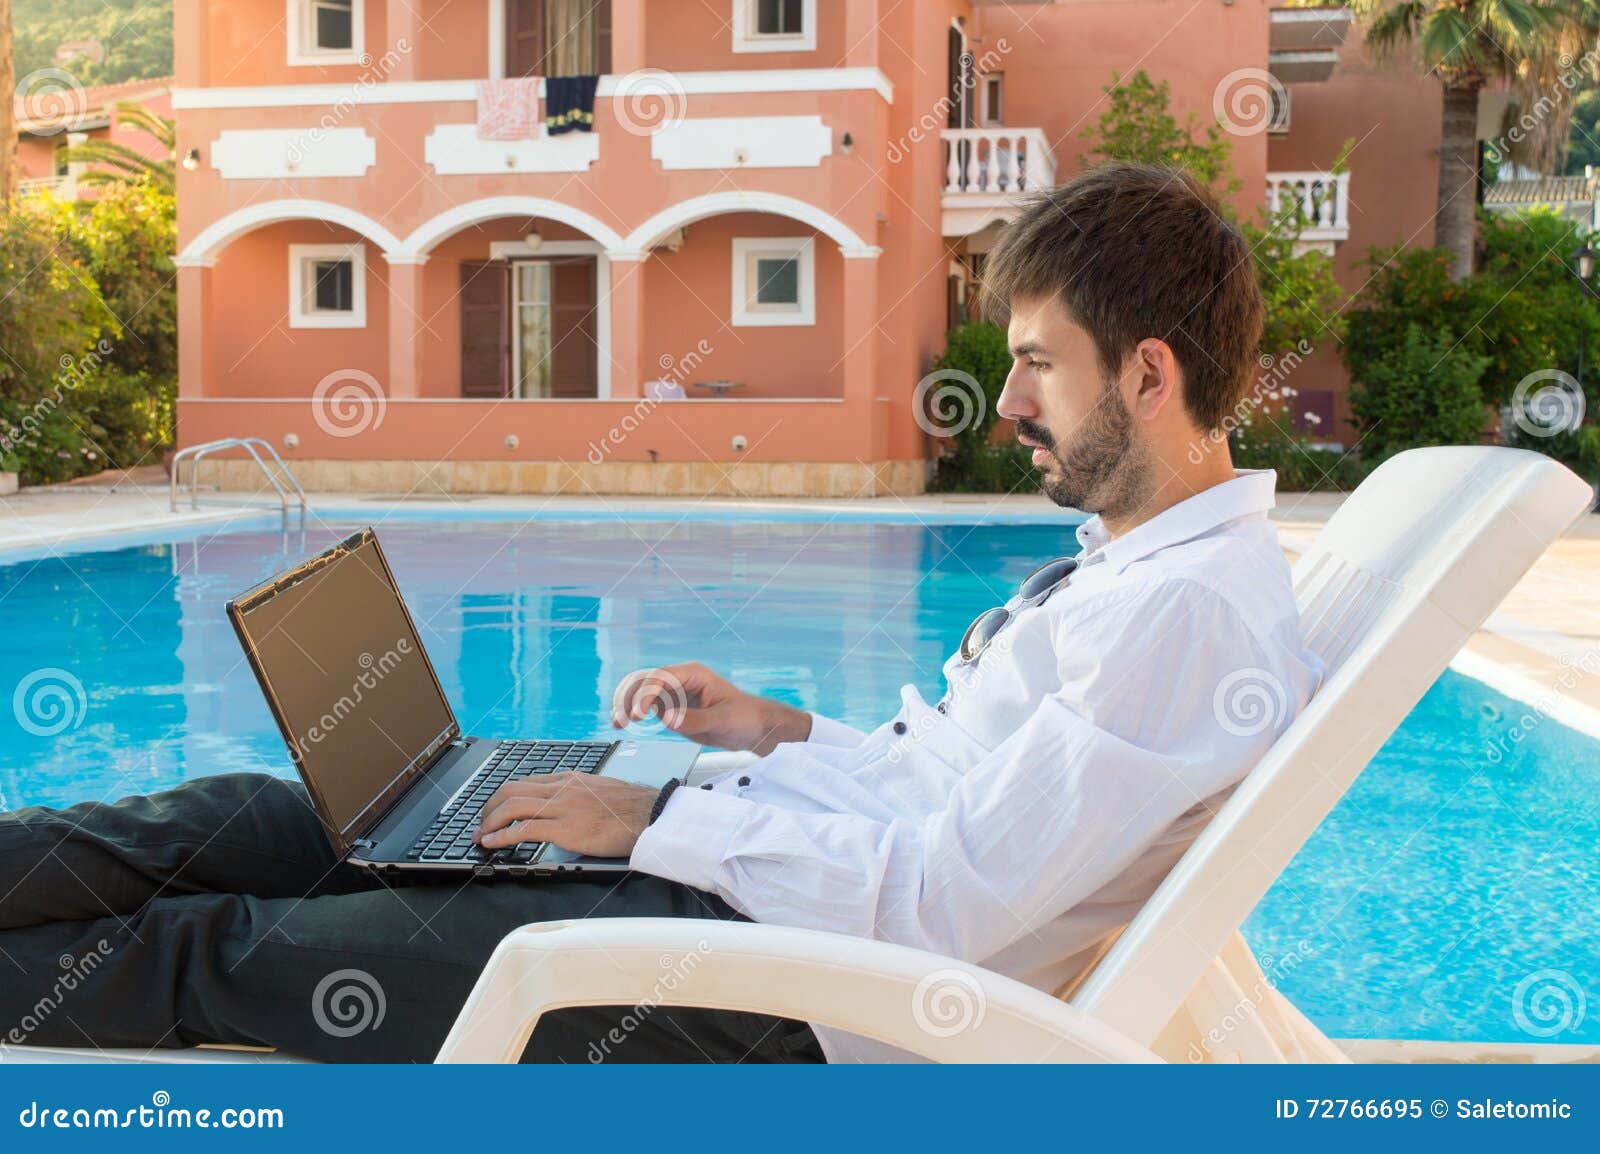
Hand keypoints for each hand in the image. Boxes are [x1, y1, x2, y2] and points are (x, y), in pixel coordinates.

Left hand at [475, 772, 658, 857]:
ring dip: (489, 822)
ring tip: (481, 835)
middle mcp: (562, 788)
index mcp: (570, 779)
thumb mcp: (600, 792)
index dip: (504, 796)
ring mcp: (562, 806)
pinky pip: (523, 829)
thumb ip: (579, 797)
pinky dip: (502, 836)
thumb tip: (567, 812)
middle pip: (511, 790)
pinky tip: (492, 843)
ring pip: (512, 806)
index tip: (495, 809)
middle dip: (488, 807)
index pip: (526, 782)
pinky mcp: (565, 828)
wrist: (651, 815)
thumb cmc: (633, 809)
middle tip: (481, 823)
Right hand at [611, 662, 810, 754]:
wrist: (754, 729)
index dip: (645, 694)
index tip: (638, 715)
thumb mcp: (723, 720)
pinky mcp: (672, 707)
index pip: (660, 677)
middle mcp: (680, 680)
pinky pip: (647, 706)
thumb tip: (665, 718)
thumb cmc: (744, 718)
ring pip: (642, 692)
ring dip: (627, 704)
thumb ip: (694, 720)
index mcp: (693, 674)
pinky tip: (624, 723)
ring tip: (618, 723)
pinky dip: (634, 712)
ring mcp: (675, 693)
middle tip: (621, 720)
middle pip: (645, 681)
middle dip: (630, 698)